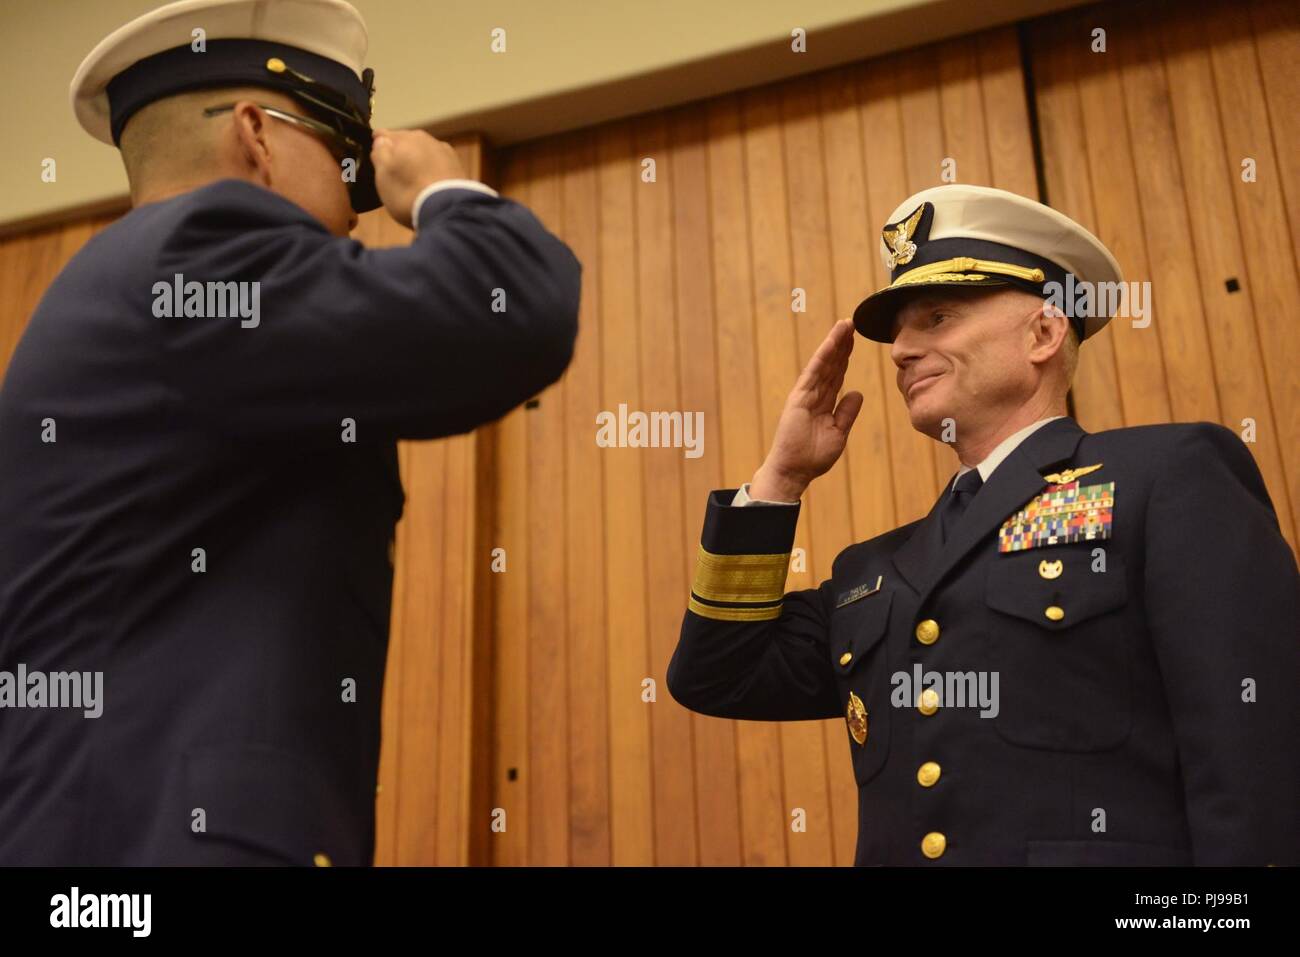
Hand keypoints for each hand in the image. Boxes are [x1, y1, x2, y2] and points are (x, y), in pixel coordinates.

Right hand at [370, 129, 467, 227]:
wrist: (449, 210)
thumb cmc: (408, 193)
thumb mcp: (383, 176)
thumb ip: (380, 154)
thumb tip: (381, 141)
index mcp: (404, 138)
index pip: (384, 134)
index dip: (377, 142)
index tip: (375, 149)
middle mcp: (425, 138)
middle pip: (406, 141)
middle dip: (400, 150)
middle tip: (394, 165)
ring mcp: (444, 151)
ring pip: (424, 151)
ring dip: (418, 159)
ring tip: (413, 174)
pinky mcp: (458, 167)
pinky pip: (439, 163)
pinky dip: (433, 169)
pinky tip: (431, 180)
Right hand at [749, 318, 863, 500]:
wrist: (794, 471)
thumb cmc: (813, 456)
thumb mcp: (839, 433)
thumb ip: (847, 412)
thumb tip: (857, 392)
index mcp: (824, 402)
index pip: (837, 374)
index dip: (846, 356)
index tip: (855, 339)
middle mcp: (814, 394)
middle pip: (831, 364)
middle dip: (842, 344)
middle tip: (852, 323)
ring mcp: (806, 394)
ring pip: (824, 363)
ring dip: (834, 343)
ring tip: (845, 324)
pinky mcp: (799, 397)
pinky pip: (814, 372)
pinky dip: (823, 356)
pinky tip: (833, 342)